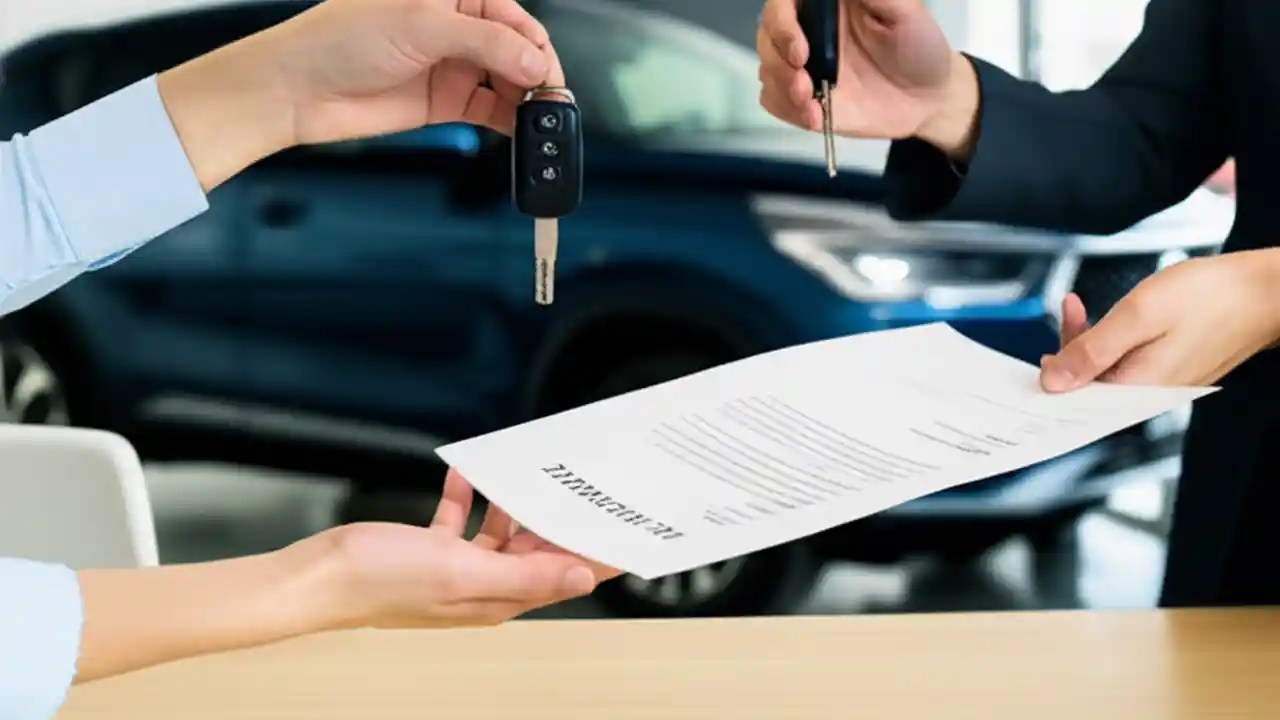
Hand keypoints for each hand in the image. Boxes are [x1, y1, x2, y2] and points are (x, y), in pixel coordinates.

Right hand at [76, 470, 616, 682]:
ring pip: (502, 536)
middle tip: (580, 487)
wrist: (316, 578)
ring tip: (523, 473)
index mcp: (496, 600)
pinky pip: (459, 522)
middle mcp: (481, 588)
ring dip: (512, 505)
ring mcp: (454, 571)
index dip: (594, 557)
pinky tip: (464, 475)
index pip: (562, 578)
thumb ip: (525, 576)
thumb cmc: (381, 581)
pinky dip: (467, 499)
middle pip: (537, 555)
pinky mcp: (428, 552)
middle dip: (558, 523)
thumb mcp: (462, 573)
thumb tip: (582, 578)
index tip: (625, 534)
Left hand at [157, 0, 563, 189]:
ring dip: (527, 101)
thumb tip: (536, 62)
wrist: (297, 91)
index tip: (547, 75)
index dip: (535, 44)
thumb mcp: (422, 27)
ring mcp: (451, 65)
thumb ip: (486, 43)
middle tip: (550, 104)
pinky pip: (490, 111)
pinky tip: (520, 133)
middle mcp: (455, 27)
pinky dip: (509, 123)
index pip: (513, 15)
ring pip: (507, 82)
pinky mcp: (445, 102)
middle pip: (516, 50)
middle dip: (537, 75)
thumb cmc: (340, 41)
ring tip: (540, 123)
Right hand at [756, 0, 978, 157]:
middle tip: (805, 85)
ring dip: (781, 88)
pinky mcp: (803, 98)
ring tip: (811, 104)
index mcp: (827, 4)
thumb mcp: (905, 11)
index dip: (780, 22)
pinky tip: (814, 116)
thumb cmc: (920, 47)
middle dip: (778, 62)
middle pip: (766, 34)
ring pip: (766, 68)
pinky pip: (773, 100)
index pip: (784, 2)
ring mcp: (803, 66)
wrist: (928, 99)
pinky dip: (787, 110)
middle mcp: (809, 31)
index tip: (800, 51)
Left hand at [1039, 250, 1279, 390]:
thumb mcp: (1138, 315)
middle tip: (1067, 314)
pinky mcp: (1166, 369)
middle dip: (1065, 351)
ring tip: (1076, 308)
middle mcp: (1145, 396)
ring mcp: (1157, 384)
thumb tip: (1052, 383)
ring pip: (1103, 371)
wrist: (1263, 291)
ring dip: (1083, 341)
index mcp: (1135, 390)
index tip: (1026, 364)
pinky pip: (1124, 363)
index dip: (1047, 384)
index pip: (1074, 403)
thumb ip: (1091, 351)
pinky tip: (1104, 317)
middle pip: (1085, 387)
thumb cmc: (1208, 298)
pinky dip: (1107, 340)